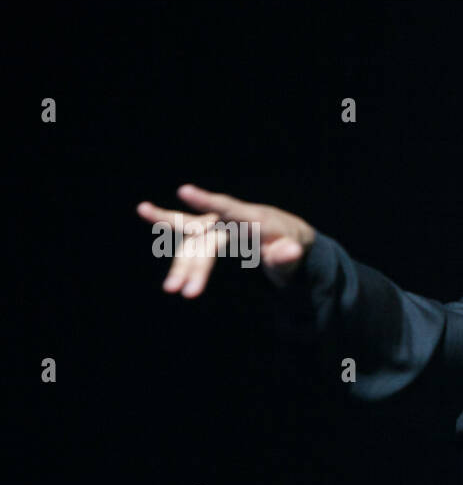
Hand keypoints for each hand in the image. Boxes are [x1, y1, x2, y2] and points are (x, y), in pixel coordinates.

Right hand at [136, 184, 315, 297]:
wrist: (286, 237)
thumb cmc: (291, 245)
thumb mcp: (295, 253)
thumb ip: (289, 254)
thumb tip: (290, 252)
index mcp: (253, 220)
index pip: (229, 209)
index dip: (206, 200)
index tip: (184, 190)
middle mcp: (230, 220)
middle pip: (206, 241)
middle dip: (196, 267)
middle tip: (186, 293)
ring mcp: (219, 226)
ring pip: (193, 242)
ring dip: (181, 266)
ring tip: (170, 288)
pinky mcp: (210, 234)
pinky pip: (189, 236)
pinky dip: (170, 230)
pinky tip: (146, 211)